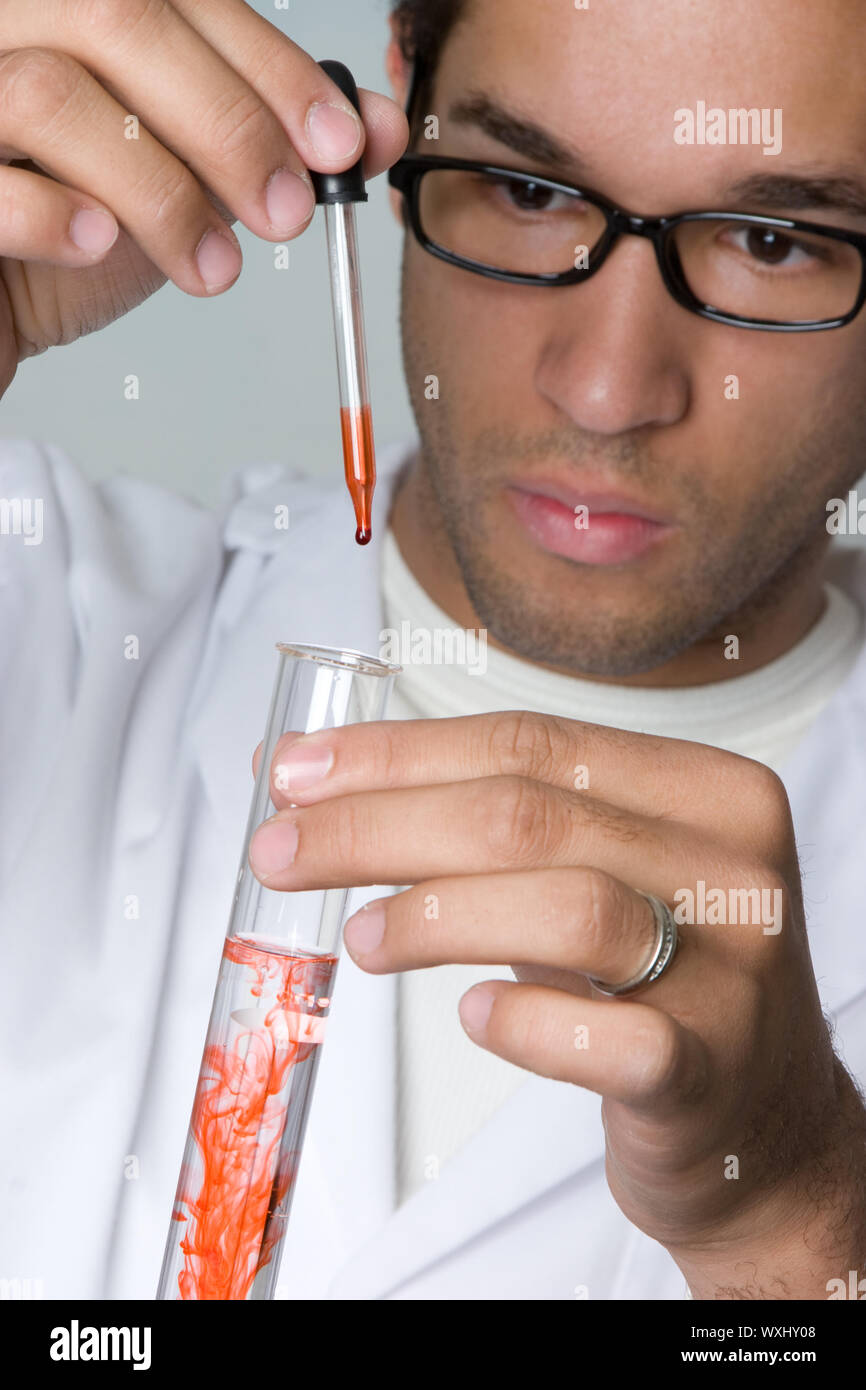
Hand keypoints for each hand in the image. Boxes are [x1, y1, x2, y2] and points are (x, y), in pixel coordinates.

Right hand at [0, 0, 406, 388]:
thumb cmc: (72, 234)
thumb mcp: (184, 182)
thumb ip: (266, 144)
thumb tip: (376, 128)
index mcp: (70, 7)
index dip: (268, 64)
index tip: (341, 145)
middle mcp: (7, 21)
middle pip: (115, 14)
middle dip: (228, 121)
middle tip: (289, 214)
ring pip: (51, 91)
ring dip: (160, 189)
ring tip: (214, 271)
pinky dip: (53, 215)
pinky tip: (100, 247)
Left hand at [249, 712, 865, 1298]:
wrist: (761, 1118)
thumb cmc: (655, 978)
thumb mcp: (593, 874)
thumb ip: (481, 822)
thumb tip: (311, 782)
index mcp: (705, 790)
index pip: (531, 742)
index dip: (399, 753)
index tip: (296, 772)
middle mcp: (732, 865)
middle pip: (529, 814)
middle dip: (379, 826)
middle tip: (280, 851)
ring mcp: (735, 970)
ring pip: (567, 907)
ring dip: (433, 916)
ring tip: (359, 938)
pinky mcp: (712, 1070)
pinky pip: (609, 1038)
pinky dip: (523, 1022)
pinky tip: (472, 1016)